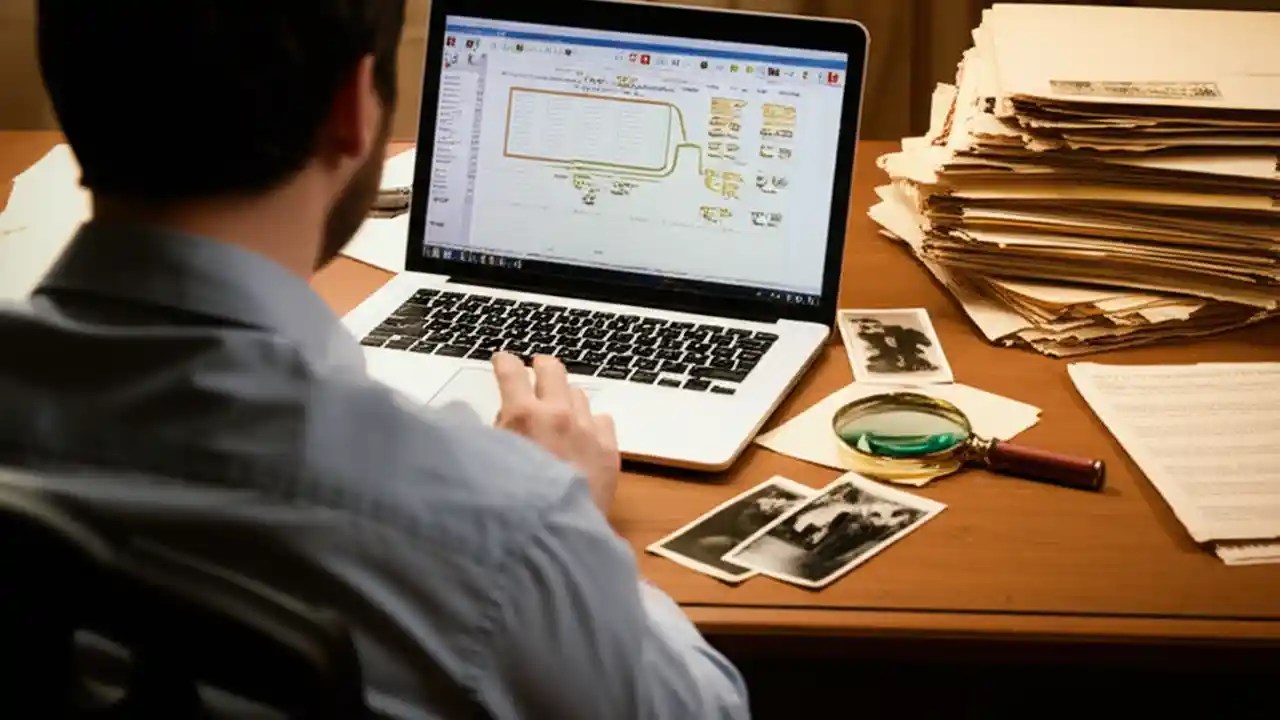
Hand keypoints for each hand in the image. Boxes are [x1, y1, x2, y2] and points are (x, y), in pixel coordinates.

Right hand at [492, 353, 620, 513]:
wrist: (554, 537)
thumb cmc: (513, 506)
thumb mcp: (488, 462)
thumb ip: (491, 434)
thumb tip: (496, 418)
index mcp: (522, 415)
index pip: (511, 371)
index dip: (505, 362)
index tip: (503, 360)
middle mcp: (557, 415)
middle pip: (552, 370)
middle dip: (541, 366)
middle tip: (536, 369)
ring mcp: (587, 430)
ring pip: (578, 394)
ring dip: (566, 397)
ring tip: (559, 408)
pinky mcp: (609, 450)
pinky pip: (603, 420)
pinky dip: (591, 423)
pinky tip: (584, 434)